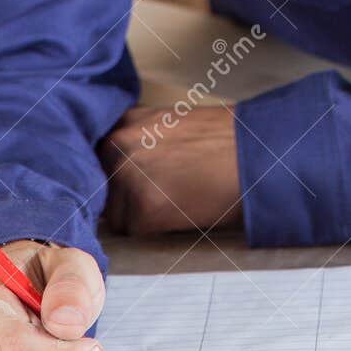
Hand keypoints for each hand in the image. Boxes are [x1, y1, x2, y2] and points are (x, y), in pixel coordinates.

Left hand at [99, 104, 241, 235]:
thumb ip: (138, 141)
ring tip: (178, 199)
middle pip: (102, 188)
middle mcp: (119, 143)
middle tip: (161, 194)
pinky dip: (157, 228)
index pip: (97, 159)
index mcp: (126, 120)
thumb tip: (115, 172)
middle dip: (123, 197)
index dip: (113, 176)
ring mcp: (128, 175)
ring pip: (117, 214)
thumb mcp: (170, 124)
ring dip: (141, 216)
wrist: (254, 153)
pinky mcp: (143, 206)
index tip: (128, 184)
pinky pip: (136, 230)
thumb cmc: (222, 140)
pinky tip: (182, 209)